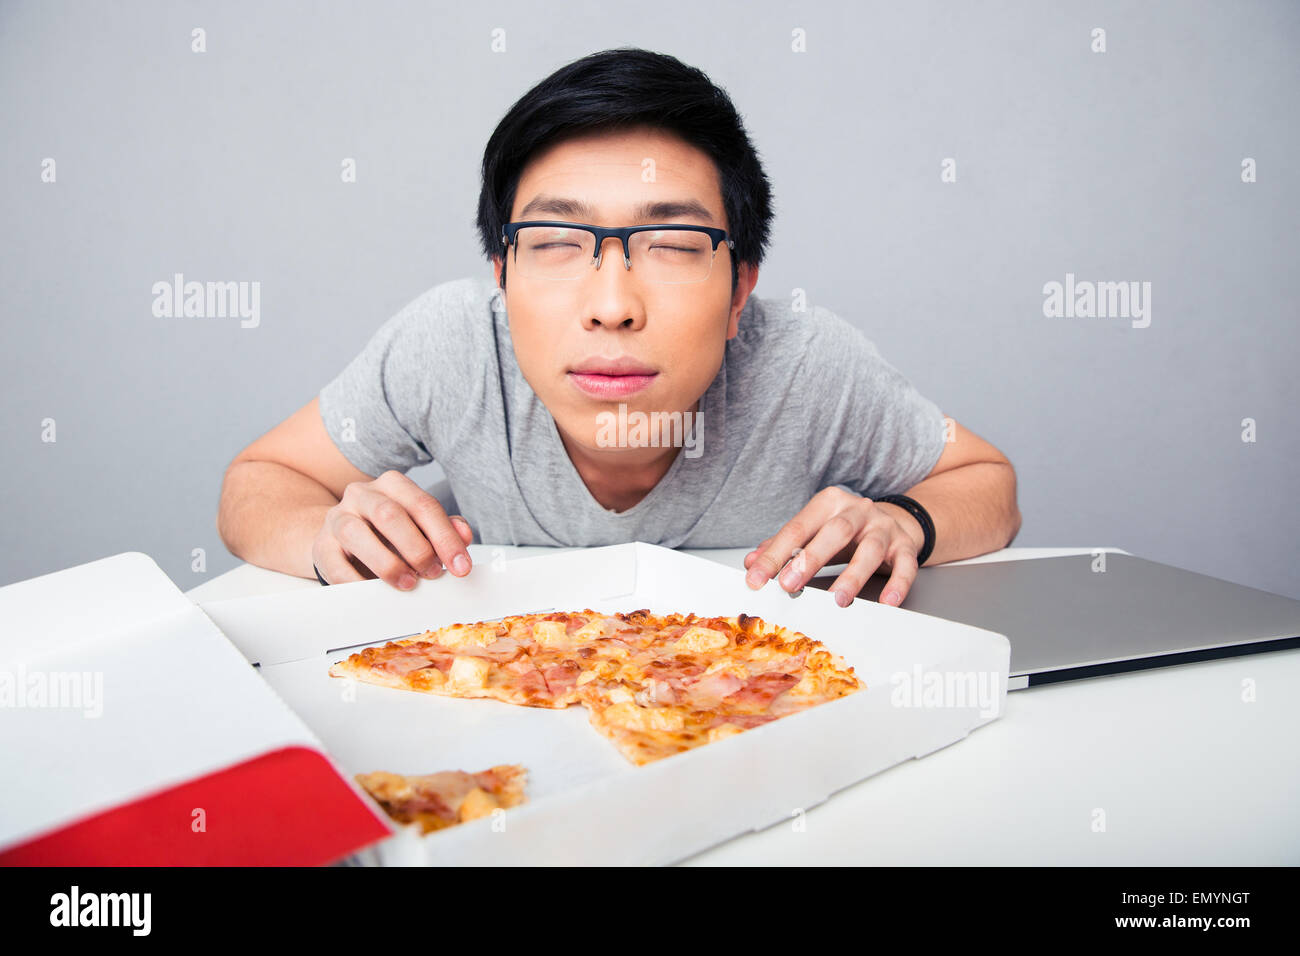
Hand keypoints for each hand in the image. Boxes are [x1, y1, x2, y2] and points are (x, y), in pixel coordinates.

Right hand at [312, 470, 473, 588]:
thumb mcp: (418, 526)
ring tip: (407, 583)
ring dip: (387, 563)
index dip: (445, 538)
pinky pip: (335, 563)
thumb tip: (463, 535)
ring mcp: (338, 517)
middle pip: (390, 515)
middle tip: (432, 574)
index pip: (423, 505)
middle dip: (417, 548)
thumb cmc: (388, 533)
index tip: (460, 566)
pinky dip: (356, 581)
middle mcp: (363, 494)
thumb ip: (444, 528)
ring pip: (357, 534)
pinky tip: (374, 590)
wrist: (342, 539)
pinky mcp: (322, 545)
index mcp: (393, 485)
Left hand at [742, 487, 921, 607]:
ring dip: (854, 575)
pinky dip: (897, 583)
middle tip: (790, 585)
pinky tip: (887, 602)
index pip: (798, 528)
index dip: (775, 554)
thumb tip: (752, 562)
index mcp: (828, 503)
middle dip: (811, 559)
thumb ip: (784, 545)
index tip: (756, 578)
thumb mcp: (815, 530)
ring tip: (839, 599)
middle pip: (836, 532)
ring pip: (871, 549)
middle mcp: (858, 511)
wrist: (894, 520)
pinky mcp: (905, 545)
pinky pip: (906, 564)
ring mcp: (884, 527)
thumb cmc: (847, 530)